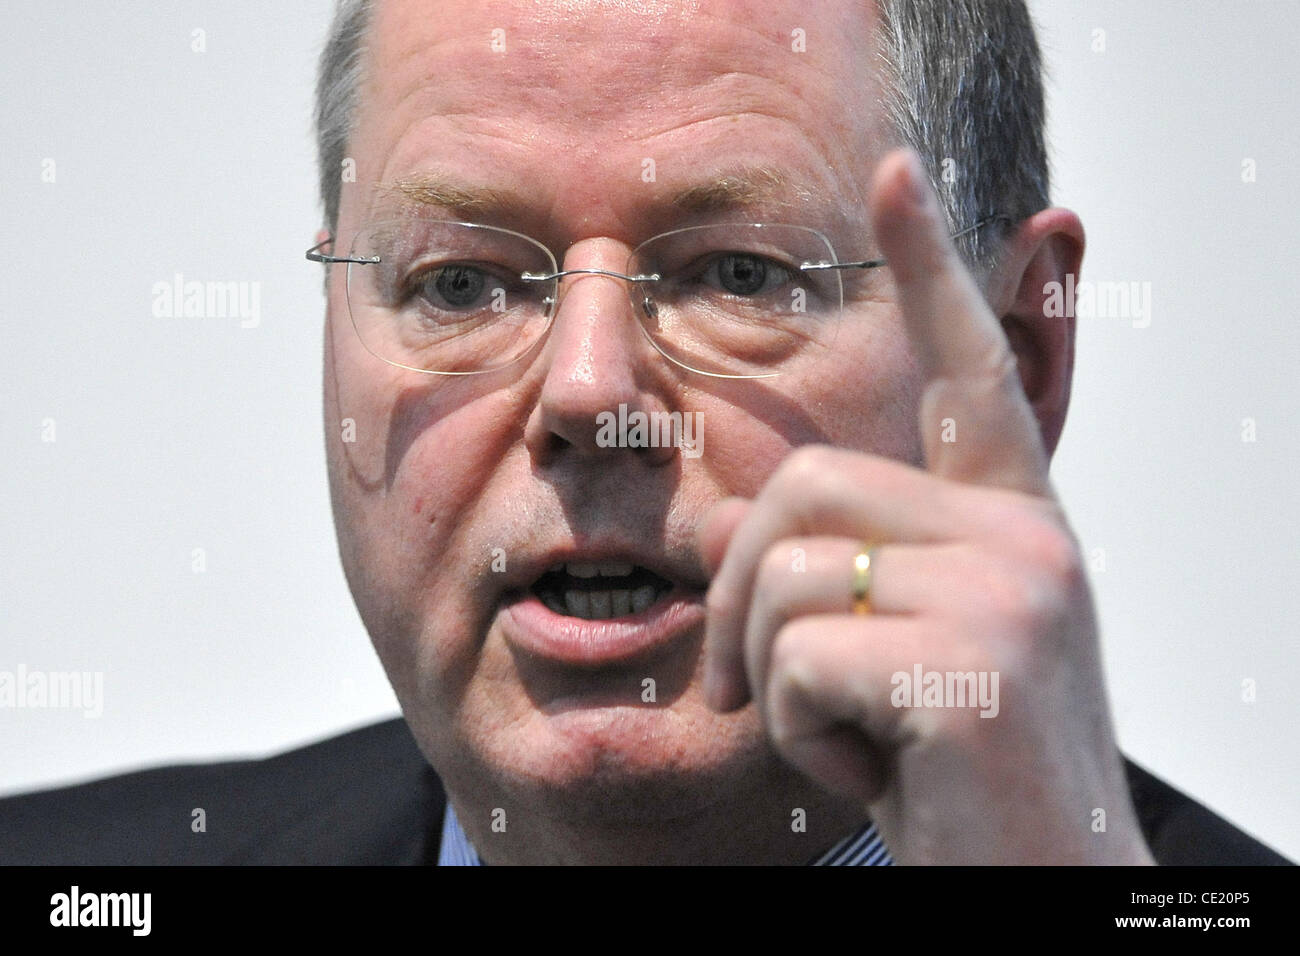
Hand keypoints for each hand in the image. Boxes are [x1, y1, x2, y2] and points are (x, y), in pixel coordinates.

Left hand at [699, 148, 1153, 864]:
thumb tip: (745, 521)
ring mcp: (1009, 595)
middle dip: (739, 593)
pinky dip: (797, 732)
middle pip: (803, 486)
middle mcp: (1026, 540)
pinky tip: (874, 770)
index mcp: (1012, 526)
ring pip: (785, 573)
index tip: (895, 175)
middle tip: (749, 684)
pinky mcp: (971, 663)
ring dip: (771, 675)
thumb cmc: (958, 777)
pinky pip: (796, 659)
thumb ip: (858, 568)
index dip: (931, 268)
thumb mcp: (911, 654)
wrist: (1039, 890)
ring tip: (845, 736)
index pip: (973, 368)